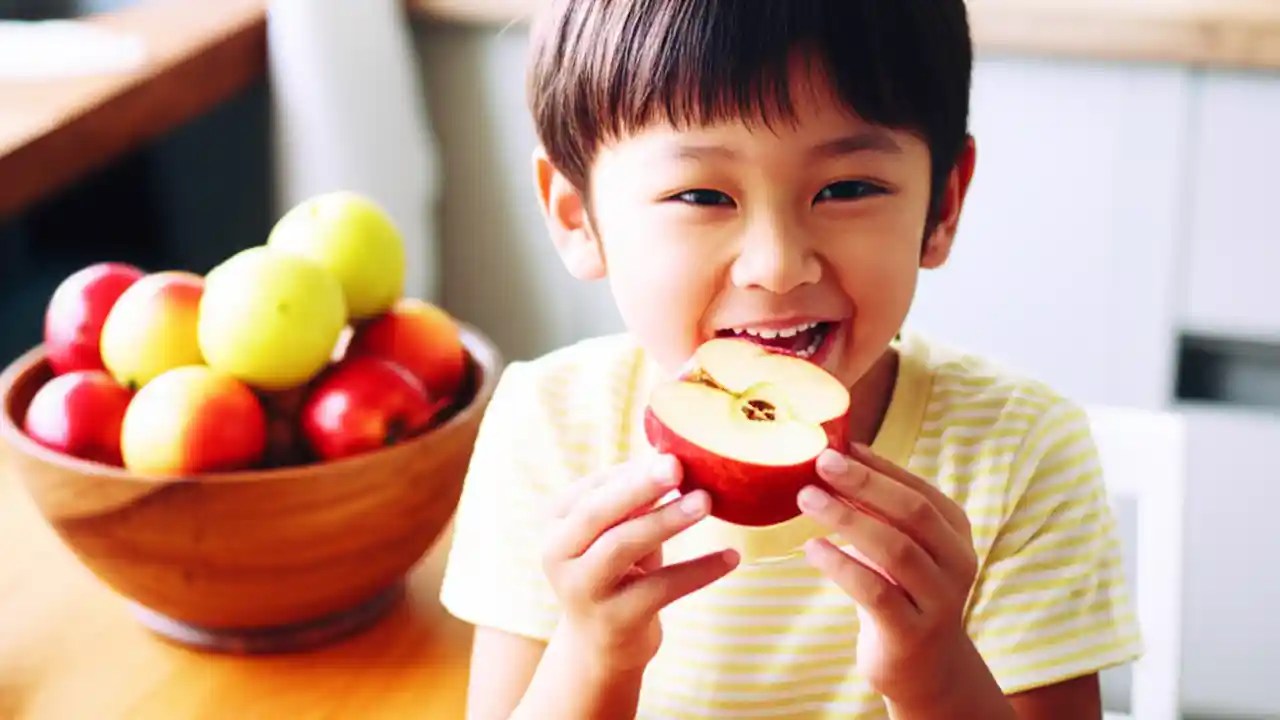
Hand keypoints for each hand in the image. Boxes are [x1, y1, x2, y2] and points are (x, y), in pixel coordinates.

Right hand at [541, 454, 739, 673]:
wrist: (600, 646)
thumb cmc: (616, 570)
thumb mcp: (616, 530)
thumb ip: (634, 497)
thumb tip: (674, 450)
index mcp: (555, 523)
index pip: (593, 488)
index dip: (632, 471)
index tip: (673, 454)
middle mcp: (558, 554)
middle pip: (597, 512)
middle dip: (639, 486)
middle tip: (678, 465)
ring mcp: (583, 589)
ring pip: (623, 545)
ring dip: (667, 520)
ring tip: (706, 501)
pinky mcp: (615, 620)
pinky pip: (661, 588)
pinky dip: (699, 570)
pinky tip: (731, 557)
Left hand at [797, 443, 979, 705]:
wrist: (927, 668)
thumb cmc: (903, 591)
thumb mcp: (898, 545)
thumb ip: (878, 509)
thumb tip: (835, 457)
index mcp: (955, 532)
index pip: (919, 489)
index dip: (879, 466)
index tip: (839, 446)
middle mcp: (956, 563)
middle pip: (913, 513)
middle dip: (865, 484)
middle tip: (821, 464)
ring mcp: (939, 600)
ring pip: (896, 550)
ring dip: (847, 519)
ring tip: (807, 499)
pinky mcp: (912, 633)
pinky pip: (875, 591)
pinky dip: (840, 565)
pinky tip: (812, 549)